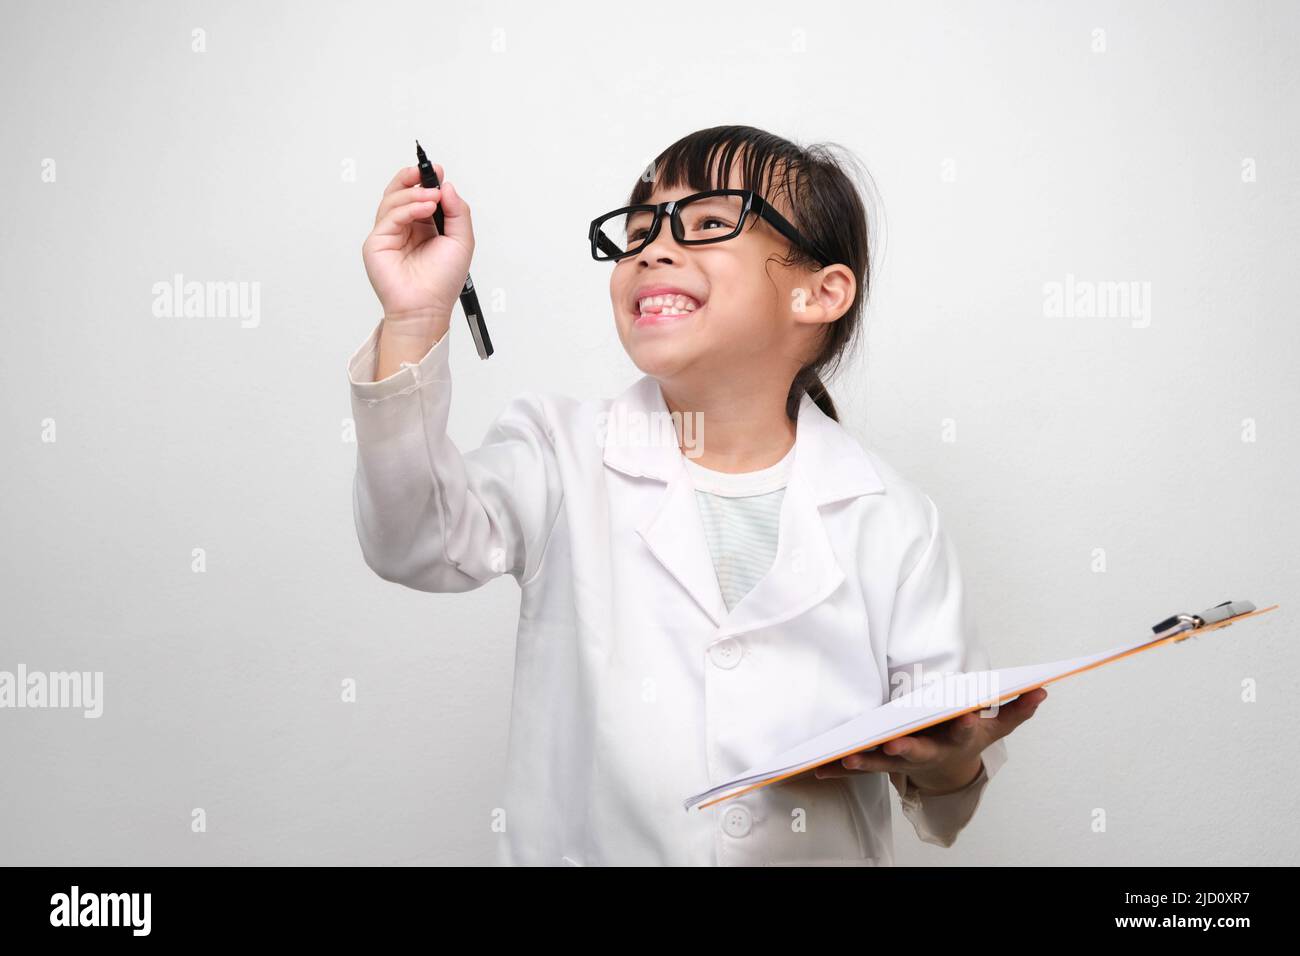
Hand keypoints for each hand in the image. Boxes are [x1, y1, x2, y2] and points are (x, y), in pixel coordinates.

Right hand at [362, 163, 474, 330]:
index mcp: (424, 227)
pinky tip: (424, 208)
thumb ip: (458, 212)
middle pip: (400, 192)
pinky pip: (389, 216)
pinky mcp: (377, 242)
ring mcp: (389, 234)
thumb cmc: (442, 282)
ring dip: (413, 193)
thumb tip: (446, 187)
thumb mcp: (462, 241)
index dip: (426, 181)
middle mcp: (405, 228)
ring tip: (432, 197)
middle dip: (413, 178)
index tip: (437, 171)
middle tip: (427, 172)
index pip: (420, 195)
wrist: (428, 307)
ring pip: (392, 200)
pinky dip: (407, 208)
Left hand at [811, 687, 1047, 794]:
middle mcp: (929, 752)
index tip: (964, 714)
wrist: (947, 771)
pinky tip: (818, 767)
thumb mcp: (995, 727)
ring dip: (866, 760)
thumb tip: (1041, 690)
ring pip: (883, 762)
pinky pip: (859, 767)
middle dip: (907, 748)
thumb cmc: (966, 738)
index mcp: (956, 739)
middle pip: (918, 751)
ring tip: (847, 756)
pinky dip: (838, 768)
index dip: (963, 723)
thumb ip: (1016, 709)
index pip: (961, 730)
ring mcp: (903, 760)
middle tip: (895, 743)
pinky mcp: (881, 762)